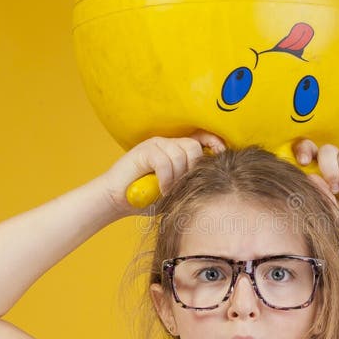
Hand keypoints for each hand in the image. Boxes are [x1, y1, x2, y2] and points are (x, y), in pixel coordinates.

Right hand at [99, 131, 226, 216]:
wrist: (116, 201)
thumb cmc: (147, 199)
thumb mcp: (176, 191)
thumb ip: (191, 183)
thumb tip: (217, 183)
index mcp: (177, 150)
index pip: (202, 138)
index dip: (214, 145)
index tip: (222, 157)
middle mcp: (168, 143)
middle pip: (194, 147)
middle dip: (191, 169)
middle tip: (180, 187)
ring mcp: (155, 144)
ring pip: (179, 155)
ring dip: (176, 178)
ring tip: (167, 191)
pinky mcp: (144, 150)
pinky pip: (164, 161)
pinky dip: (165, 178)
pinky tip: (160, 190)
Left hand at [292, 140, 338, 239]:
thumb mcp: (335, 212)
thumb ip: (322, 196)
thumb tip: (310, 177)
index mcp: (322, 171)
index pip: (308, 152)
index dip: (302, 150)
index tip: (302, 162)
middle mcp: (337, 161)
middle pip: (326, 150)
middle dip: (329, 171)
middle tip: (335, 191)